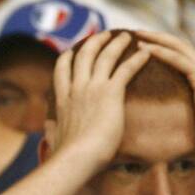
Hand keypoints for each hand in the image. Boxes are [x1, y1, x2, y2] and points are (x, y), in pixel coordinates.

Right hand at [51, 31, 151, 170]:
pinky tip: (146, 54)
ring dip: (116, 43)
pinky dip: (136, 59)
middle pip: (84, 55)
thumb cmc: (66, 157)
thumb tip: (49, 133)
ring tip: (126, 36)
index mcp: (62, 101)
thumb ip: (52, 132)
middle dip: (94, 42)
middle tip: (104, 35)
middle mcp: (76, 89)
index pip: (61, 70)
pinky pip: (126, 69)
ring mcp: (92, 89)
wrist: (76, 159)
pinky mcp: (110, 93)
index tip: (73, 50)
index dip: (67, 57)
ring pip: (105, 56)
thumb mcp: (54, 140)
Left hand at [134, 30, 194, 168]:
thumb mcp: (188, 122)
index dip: (160, 47)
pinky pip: (180, 61)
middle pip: (178, 46)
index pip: (178, 56)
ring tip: (137, 35)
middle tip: (135, 32)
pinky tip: (146, 49)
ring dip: (156, 40)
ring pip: (178, 48)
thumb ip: (177, 113)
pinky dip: (162, 53)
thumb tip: (157, 122)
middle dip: (156, 37)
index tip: (139, 44)